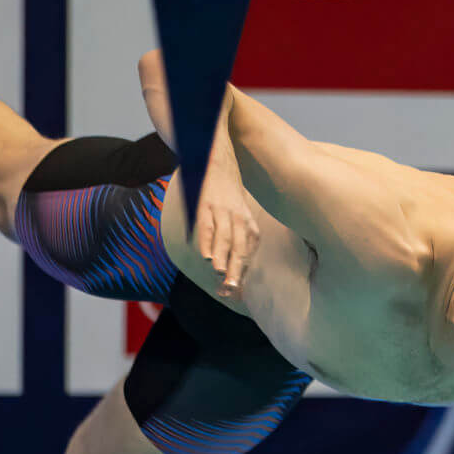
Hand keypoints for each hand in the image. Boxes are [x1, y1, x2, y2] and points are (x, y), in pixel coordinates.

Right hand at [194, 142, 259, 298]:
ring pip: (224, 238)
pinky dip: (207, 241)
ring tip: (220, 274)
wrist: (217, 158)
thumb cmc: (227, 195)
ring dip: (222, 257)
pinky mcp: (206, 204)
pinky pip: (207, 226)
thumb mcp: (238, 216)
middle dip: (236, 269)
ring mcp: (221, 211)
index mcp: (247, 224)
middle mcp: (238, 218)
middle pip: (239, 248)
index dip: (241, 273)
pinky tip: (206, 255)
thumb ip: (235, 241)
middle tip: (231, 289)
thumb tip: (228, 273)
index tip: (236, 295)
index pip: (247, 253)